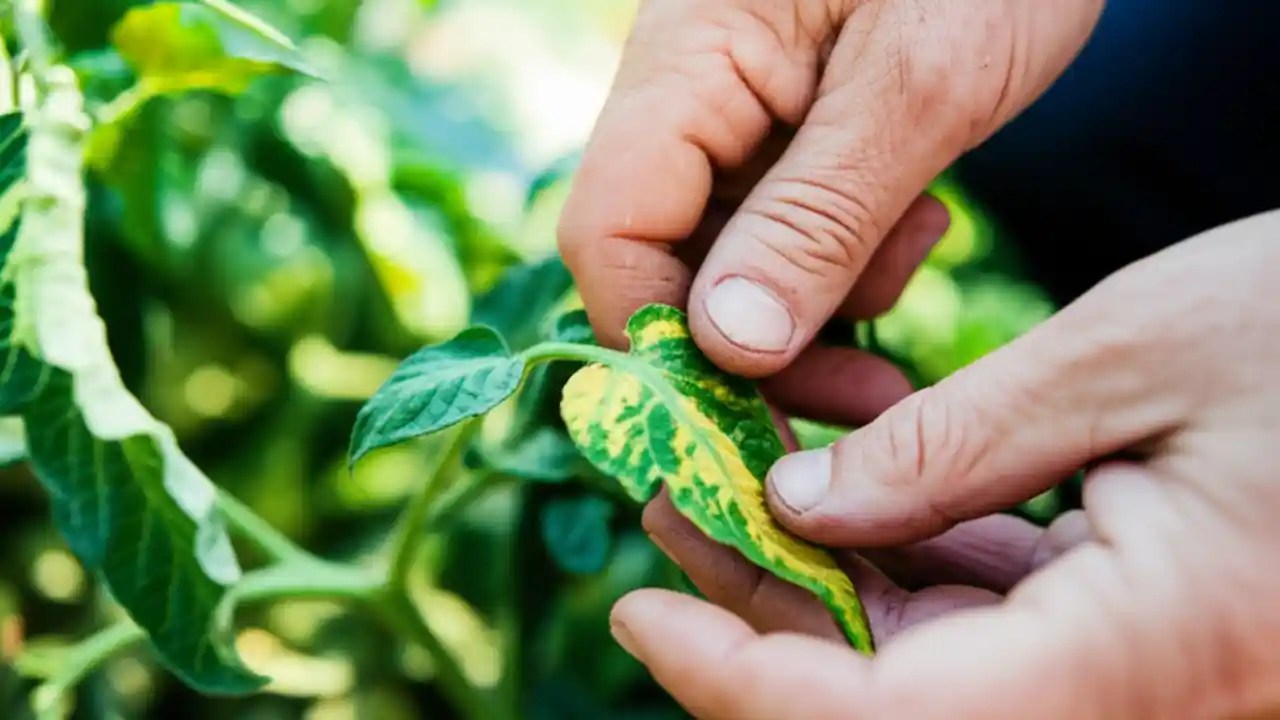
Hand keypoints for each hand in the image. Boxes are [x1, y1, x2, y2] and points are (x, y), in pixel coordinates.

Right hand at [559, 0, 1102, 424]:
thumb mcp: (920, 84)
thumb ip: (819, 217)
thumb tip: (727, 351)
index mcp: (687, 64)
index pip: (610, 236)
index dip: (662, 340)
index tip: (752, 416)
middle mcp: (693, 98)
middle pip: (668, 267)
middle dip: (758, 351)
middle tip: (864, 403)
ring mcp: (744, 119)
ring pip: (735, 264)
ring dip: (817, 309)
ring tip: (915, 265)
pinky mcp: (798, 137)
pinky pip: (792, 234)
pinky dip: (851, 260)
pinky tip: (921, 219)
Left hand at [611, 211, 1279, 718]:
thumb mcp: (1131, 355)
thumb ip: (953, 445)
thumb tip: (804, 506)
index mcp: (1133, 650)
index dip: (736, 683)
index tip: (638, 611)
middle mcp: (1125, 691)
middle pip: (882, 695)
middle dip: (755, 611)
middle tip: (668, 501)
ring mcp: (1127, 666)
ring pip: (922, 657)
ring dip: (812, 577)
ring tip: (722, 482)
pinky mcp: (1128, 623)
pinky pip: (983, 614)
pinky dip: (897, 554)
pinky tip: (839, 482)